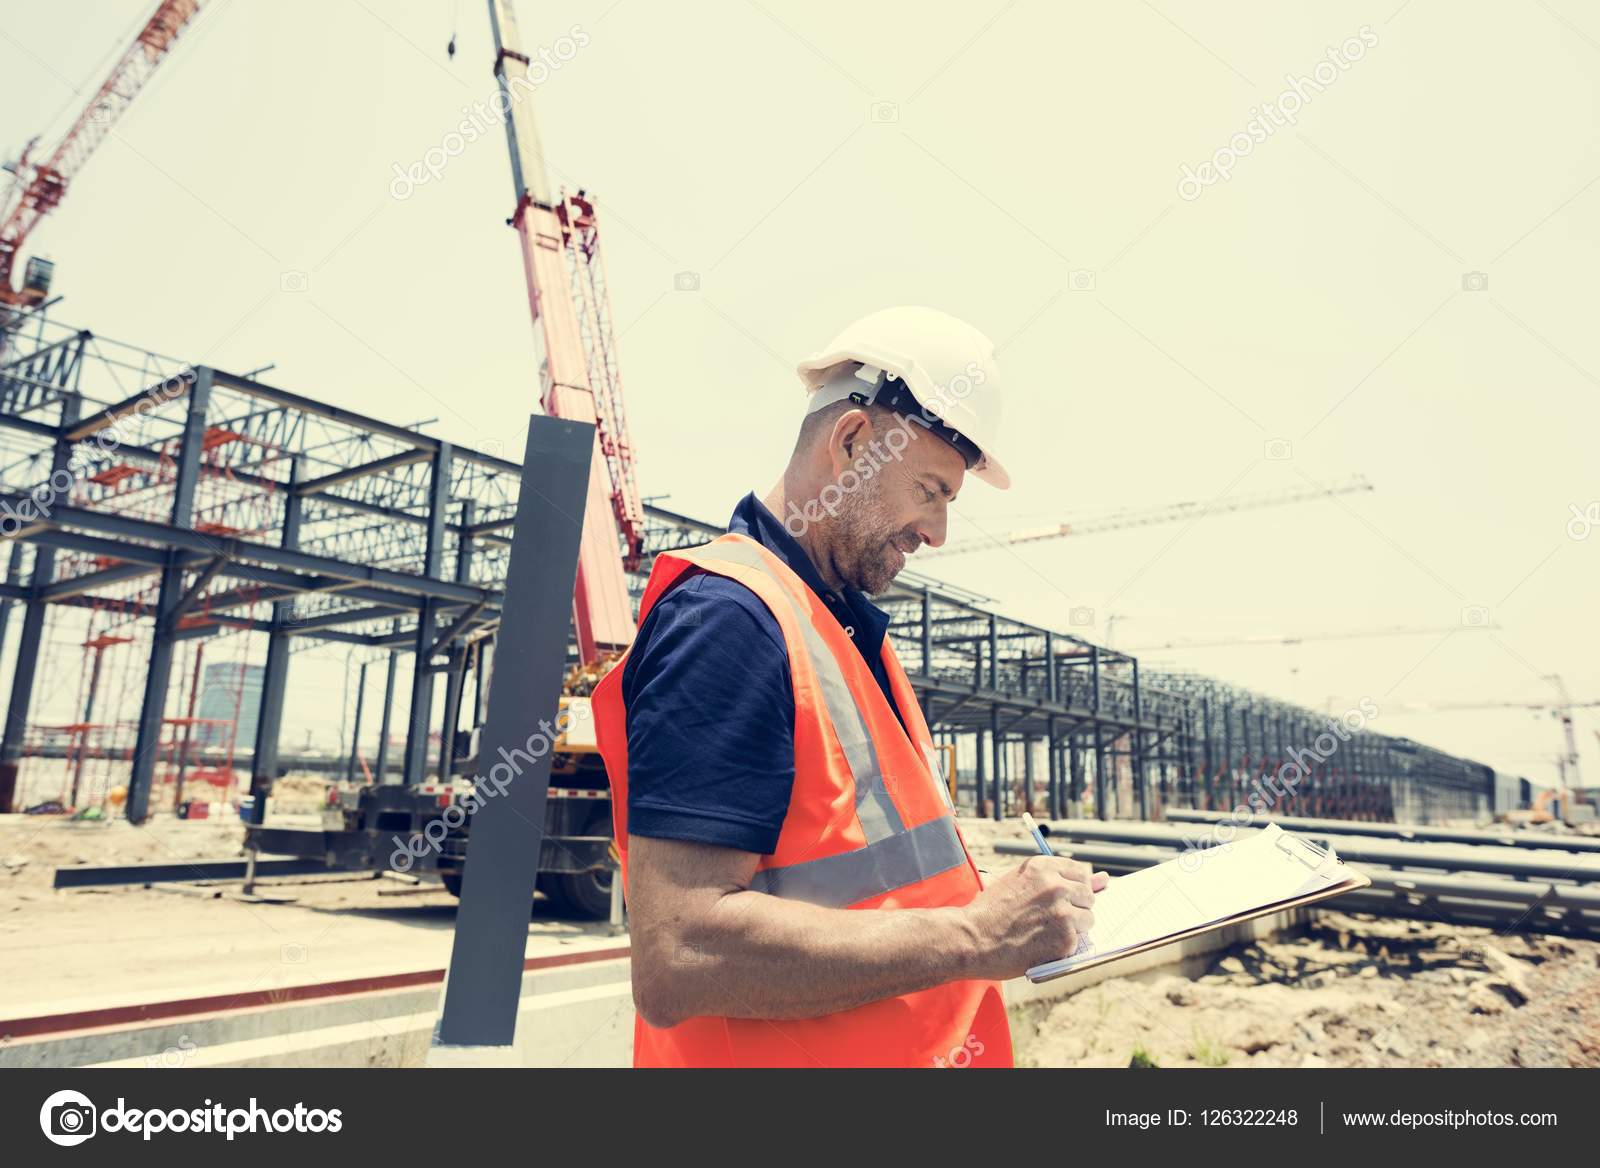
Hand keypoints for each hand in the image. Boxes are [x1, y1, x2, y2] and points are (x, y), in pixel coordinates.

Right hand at [962, 856, 1107, 979]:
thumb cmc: (991, 911)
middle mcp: (1056, 886)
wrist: (971, 939)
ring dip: (1073, 928)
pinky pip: (1078, 941)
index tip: (1062, 897)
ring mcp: (1062, 913)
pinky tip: (1041, 945)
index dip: (1072, 887)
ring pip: (1088, 919)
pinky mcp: (1065, 939)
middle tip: (1050, 918)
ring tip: (1044, 932)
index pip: (1079, 871)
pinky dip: (1063, 946)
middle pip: (1088, 895)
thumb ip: (1060, 878)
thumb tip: (1105, 879)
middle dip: (1075, 907)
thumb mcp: (1019, 883)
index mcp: (1042, 867)